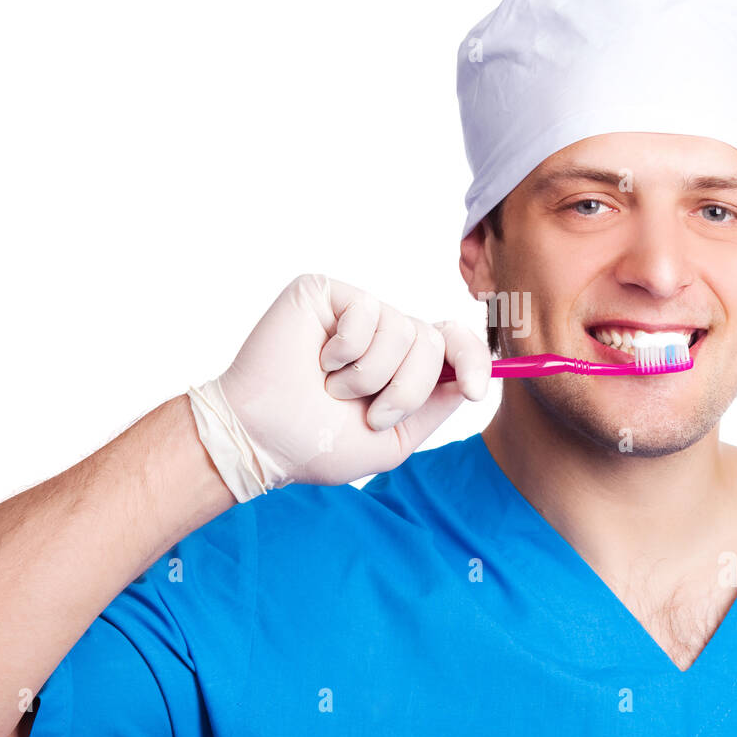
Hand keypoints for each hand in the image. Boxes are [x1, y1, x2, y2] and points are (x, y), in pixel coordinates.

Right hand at [194, 274, 489, 495]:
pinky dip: (346, 350)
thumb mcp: (393, 439)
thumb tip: (467, 379)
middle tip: (371, 413)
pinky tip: (319, 361)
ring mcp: (356, 310)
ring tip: (334, 388)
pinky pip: (367, 313)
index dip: (473, 360)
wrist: (263, 439)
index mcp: (402, 363)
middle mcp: (383, 332)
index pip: (454, 342)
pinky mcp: (327, 292)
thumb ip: (433, 407)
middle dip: (408, 389)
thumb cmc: (318, 444)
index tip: (473, 390)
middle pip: (433, 341)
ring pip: (403, 329)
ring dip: (370, 375)